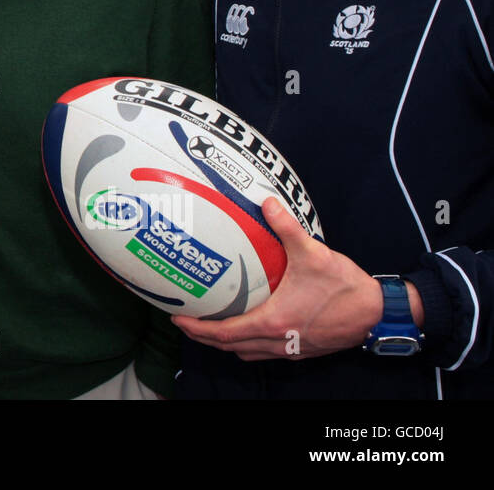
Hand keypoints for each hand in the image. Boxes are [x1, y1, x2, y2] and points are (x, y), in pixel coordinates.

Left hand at [172, 198, 383, 359]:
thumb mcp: (313, 252)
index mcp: (272, 322)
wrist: (378, 314)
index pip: (224, 333)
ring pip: (247, 352)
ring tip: (209, 326)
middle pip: (229, 347)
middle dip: (203, 337)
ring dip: (225, 343)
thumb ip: (287, 228)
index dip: (197, 328)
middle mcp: (277, 340)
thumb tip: (268, 203)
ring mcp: (290, 348)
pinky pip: (265, 352)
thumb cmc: (345, 288)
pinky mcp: (302, 349)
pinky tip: (247, 326)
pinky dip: (248, 343)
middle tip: (185, 321)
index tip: (177, 318)